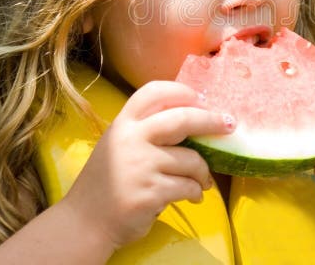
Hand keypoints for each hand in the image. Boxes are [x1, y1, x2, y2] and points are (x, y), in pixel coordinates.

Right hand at [61, 81, 234, 250]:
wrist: (85, 222)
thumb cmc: (108, 182)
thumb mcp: (120, 145)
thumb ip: (146, 131)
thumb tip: (195, 118)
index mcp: (123, 123)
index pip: (154, 92)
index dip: (183, 91)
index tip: (203, 99)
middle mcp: (131, 139)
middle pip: (182, 119)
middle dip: (211, 121)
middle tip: (229, 124)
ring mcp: (141, 165)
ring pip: (192, 160)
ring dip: (203, 173)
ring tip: (203, 181)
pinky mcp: (151, 192)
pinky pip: (188, 186)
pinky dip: (195, 192)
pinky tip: (193, 197)